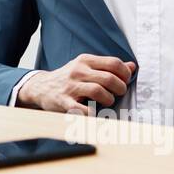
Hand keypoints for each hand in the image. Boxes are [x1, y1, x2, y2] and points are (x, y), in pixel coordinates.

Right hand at [18, 53, 134, 114]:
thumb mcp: (85, 66)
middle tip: (118, 93)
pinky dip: (93, 113)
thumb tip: (132, 66)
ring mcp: (71, 87)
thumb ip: (108, 66)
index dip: (125, 74)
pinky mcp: (64, 102)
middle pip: (109, 78)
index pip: (113, 63)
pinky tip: (95, 112)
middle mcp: (78, 71)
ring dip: (109, 100)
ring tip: (107, 101)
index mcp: (85, 60)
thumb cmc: (68, 78)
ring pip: (99, 92)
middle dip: (120, 88)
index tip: (125, 81)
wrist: (41, 87)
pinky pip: (84, 110)